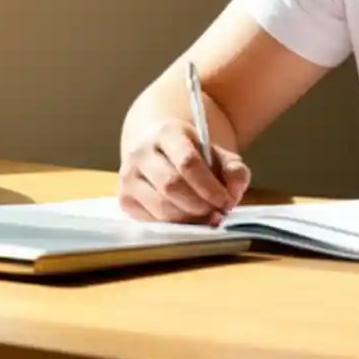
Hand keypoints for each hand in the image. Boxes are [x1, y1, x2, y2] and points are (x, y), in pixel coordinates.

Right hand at [118, 120, 250, 224]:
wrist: (158, 150)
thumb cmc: (192, 154)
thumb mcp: (216, 154)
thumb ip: (234, 169)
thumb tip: (234, 191)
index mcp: (167, 132)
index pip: (187, 162)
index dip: (210, 187)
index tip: (227, 201)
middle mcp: (141, 151)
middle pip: (171, 186)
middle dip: (200, 206)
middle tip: (218, 214)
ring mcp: (128, 175)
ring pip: (160, 207)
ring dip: (188, 220)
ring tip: (206, 218)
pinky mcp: (124, 198)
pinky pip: (151, 221)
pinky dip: (174, 226)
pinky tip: (187, 220)